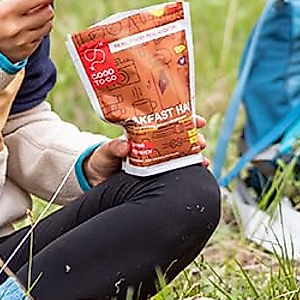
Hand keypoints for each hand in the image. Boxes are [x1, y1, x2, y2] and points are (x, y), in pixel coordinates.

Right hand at [0, 0, 55, 63]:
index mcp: (5, 11)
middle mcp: (14, 28)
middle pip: (47, 12)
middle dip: (45, 6)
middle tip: (35, 7)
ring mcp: (20, 42)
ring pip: (47, 25)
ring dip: (42, 20)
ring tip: (27, 20)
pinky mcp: (25, 53)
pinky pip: (41, 38)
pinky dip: (36, 33)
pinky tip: (23, 32)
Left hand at [82, 115, 210, 186]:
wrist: (96, 180)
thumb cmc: (102, 160)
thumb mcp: (106, 151)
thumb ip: (113, 147)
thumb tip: (125, 146)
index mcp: (146, 133)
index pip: (169, 122)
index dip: (185, 119)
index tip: (198, 120)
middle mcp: (155, 146)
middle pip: (180, 139)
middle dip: (194, 138)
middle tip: (201, 142)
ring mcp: (157, 162)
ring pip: (181, 156)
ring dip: (194, 157)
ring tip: (203, 161)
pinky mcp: (156, 178)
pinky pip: (175, 174)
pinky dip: (188, 174)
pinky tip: (199, 176)